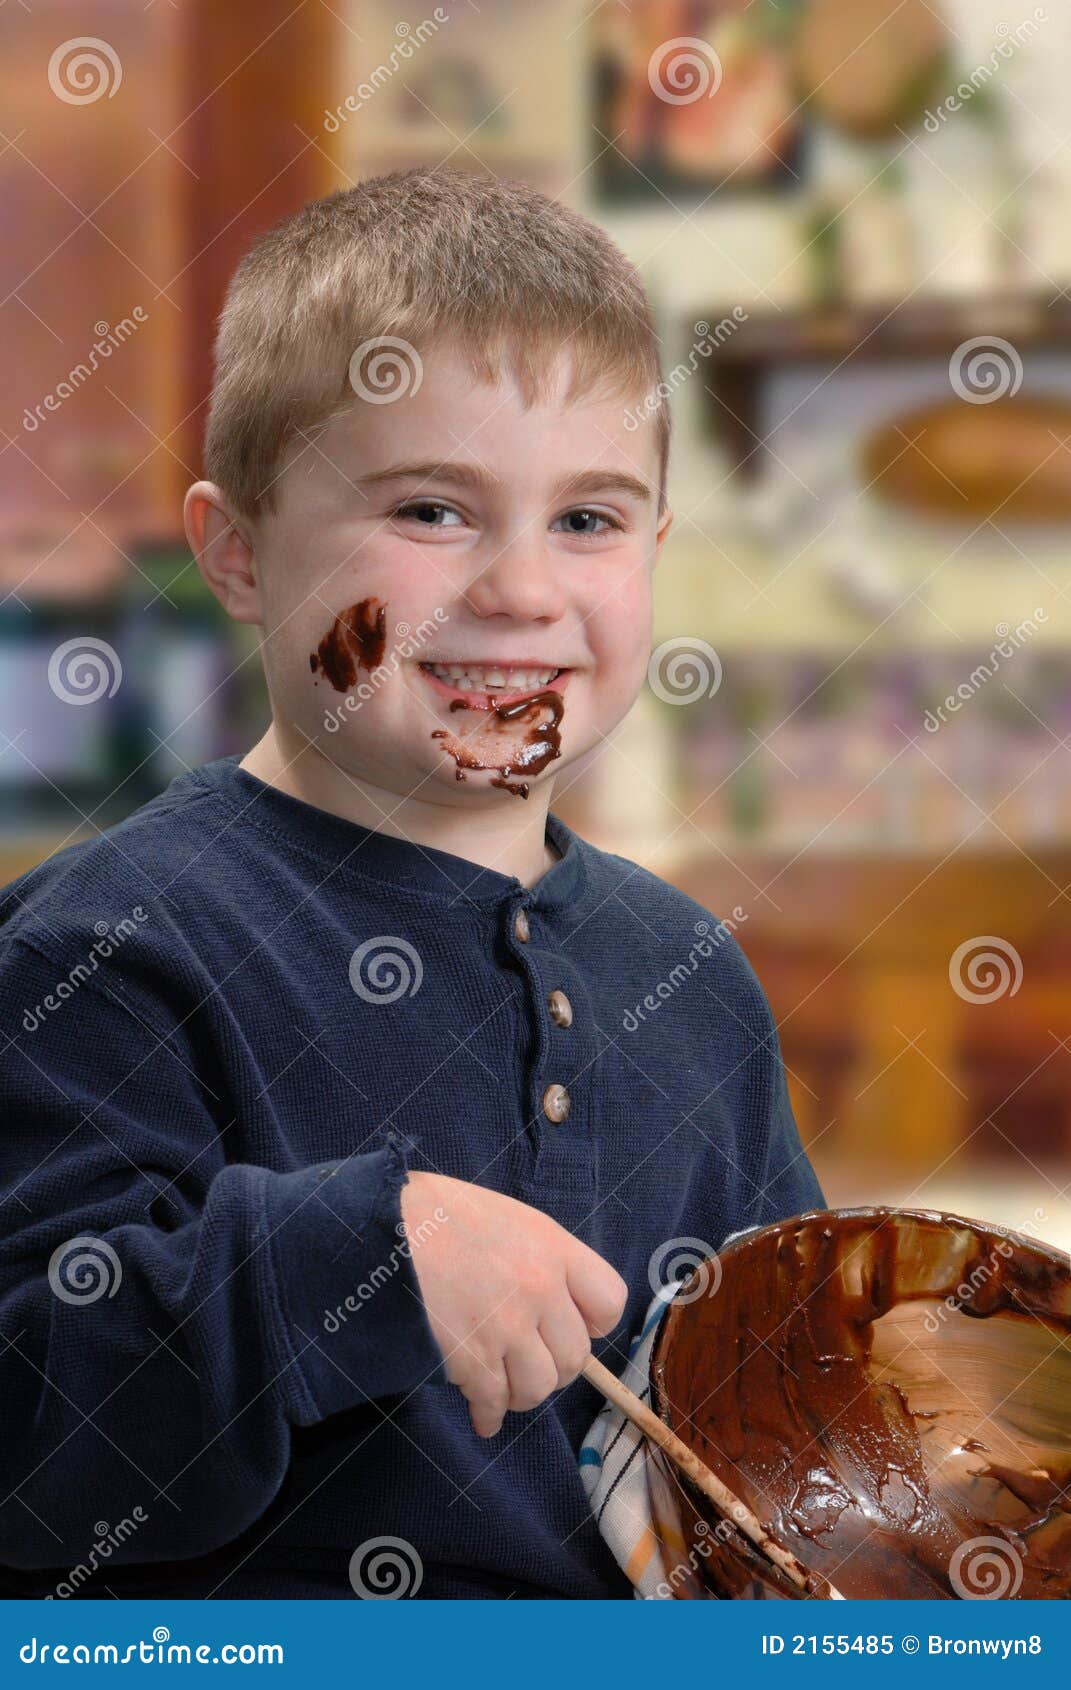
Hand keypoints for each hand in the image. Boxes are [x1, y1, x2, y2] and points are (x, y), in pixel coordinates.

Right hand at [400, 1171, 627, 1437]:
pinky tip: (482, 1414)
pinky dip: (489, 1416)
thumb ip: (535, 1257)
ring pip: (539, 1387)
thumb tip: (551, 1302)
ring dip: (522, 1394)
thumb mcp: (502, 1217)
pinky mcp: (472, 1358)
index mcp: (552, 1246)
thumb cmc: (434, 1213)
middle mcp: (540, 1287)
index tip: (568, 1326)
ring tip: (502, 1385)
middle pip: (574, 1356)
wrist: (380, 1225)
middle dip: (551, 1366)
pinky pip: (495, 1403)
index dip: (591, 1323)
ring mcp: (508, 1325)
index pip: (610, 1302)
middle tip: (526, 1362)